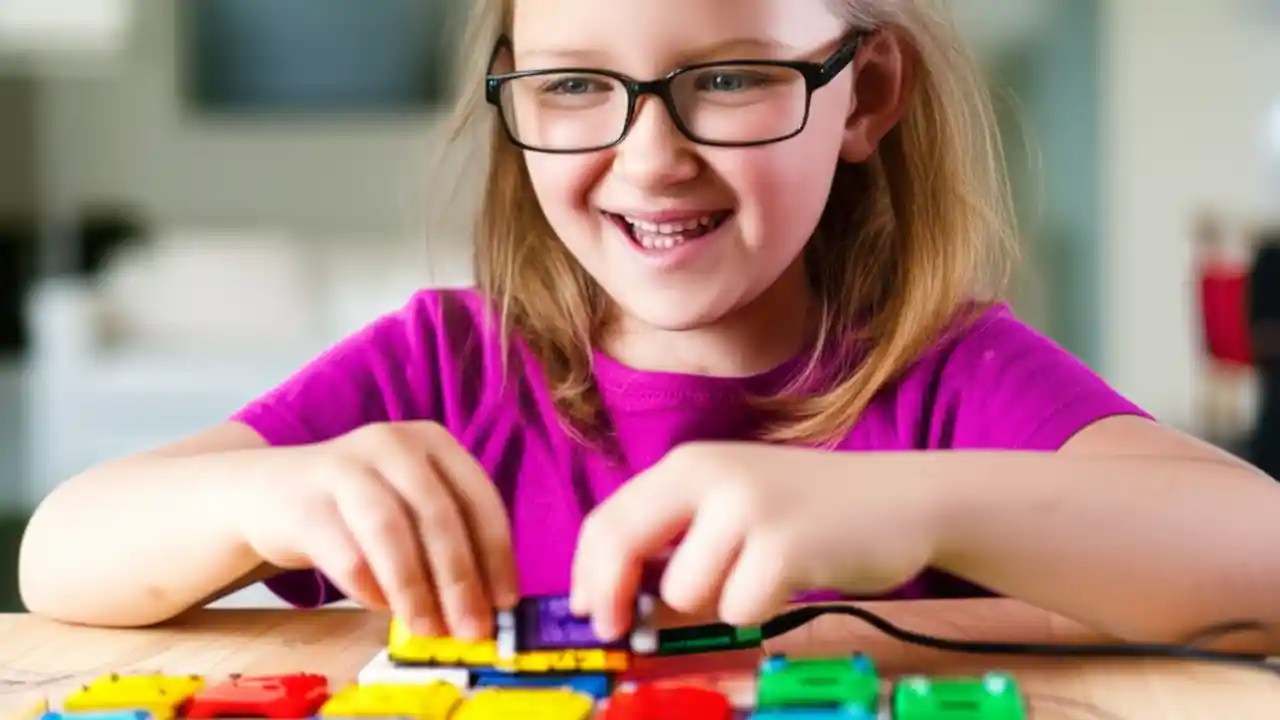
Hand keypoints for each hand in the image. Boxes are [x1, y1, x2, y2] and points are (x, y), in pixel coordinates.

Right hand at [232, 421, 516, 638]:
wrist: (267, 494)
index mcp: (433, 442)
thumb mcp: (409, 505)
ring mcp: (345, 467)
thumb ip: (446, 541)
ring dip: (415, 588)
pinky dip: (369, 586)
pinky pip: (344, 550)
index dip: (496, 554)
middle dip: (460, 579)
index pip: (478, 498)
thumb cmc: (357, 509)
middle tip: (471, 629)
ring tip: (428, 629)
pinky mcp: (305, 501)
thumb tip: (486, 606)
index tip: (505, 603)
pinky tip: (380, 607)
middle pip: (437, 515)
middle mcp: (392, 444)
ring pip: (391, 530)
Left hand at [570, 442, 941, 638]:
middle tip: (621, 630)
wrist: (900, 500)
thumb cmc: (805, 512)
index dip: (587, 571)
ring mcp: (749, 508)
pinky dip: (759, 610)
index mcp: (689, 464)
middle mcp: (711, 475)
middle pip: (624, 544)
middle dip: (614, 597)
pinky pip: (737, 609)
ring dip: (713, 602)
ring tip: (758, 576)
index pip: (609, 518)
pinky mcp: (785, 546)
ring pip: (684, 592)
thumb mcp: (730, 505)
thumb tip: (616, 601)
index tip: (587, 612)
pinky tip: (790, 580)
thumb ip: (675, 537)